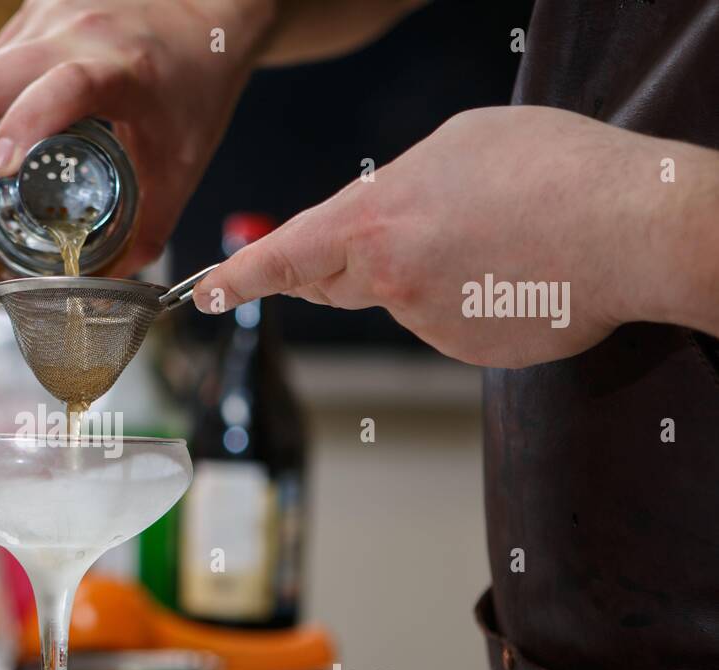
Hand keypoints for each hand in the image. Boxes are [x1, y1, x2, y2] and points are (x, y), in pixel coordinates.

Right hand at [0, 0, 275, 275]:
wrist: (204, 13)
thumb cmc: (197, 81)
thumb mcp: (182, 162)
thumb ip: (149, 227)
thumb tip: (110, 280)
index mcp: (122, 70)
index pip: (65, 88)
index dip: (25, 123)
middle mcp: (80, 32)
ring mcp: (52, 17)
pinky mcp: (37, 14)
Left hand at [193, 106, 695, 367]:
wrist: (634, 229)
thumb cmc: (551, 170)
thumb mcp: (455, 144)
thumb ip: (395, 187)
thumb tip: (378, 215)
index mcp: (373, 224)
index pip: (285, 258)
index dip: (241, 278)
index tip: (209, 295)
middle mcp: (389, 282)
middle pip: (340, 279)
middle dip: (354, 259)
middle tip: (411, 227)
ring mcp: (427, 324)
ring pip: (403, 299)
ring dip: (430, 273)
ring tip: (499, 236)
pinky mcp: (466, 352)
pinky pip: (448, 323)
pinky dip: (469, 300)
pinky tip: (515, 271)